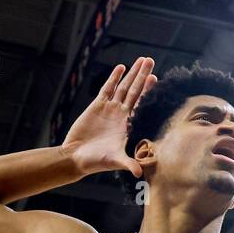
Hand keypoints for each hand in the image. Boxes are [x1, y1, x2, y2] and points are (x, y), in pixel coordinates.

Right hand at [62, 57, 156, 177]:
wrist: (76, 157)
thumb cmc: (96, 161)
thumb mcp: (115, 161)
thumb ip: (128, 163)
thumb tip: (139, 173)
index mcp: (129, 125)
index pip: (142, 105)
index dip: (149, 92)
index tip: (157, 79)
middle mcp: (121, 115)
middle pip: (135, 91)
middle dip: (143, 76)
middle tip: (151, 61)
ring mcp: (110, 109)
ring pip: (123, 87)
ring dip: (132, 74)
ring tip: (141, 60)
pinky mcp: (97, 106)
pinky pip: (107, 88)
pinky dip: (114, 78)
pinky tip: (121, 67)